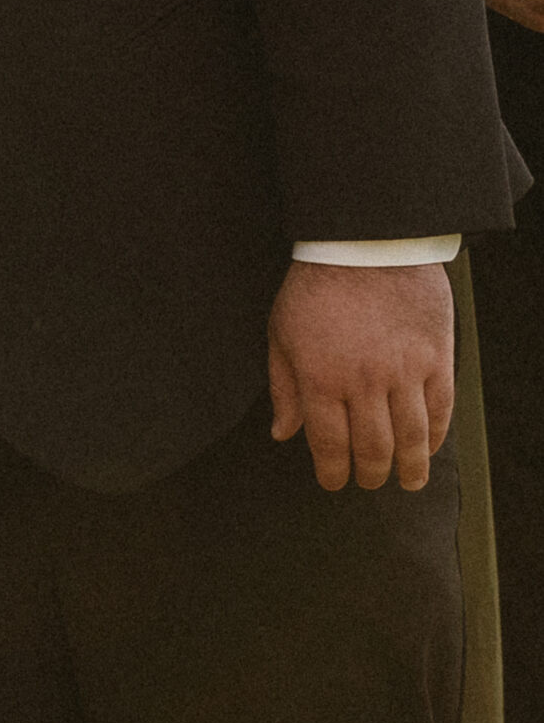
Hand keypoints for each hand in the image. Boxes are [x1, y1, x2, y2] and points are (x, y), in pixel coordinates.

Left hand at [267, 259, 453, 490]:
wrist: (364, 240)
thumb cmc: (315, 285)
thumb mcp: (281, 330)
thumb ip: (283, 386)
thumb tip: (282, 433)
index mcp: (320, 377)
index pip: (329, 445)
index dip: (332, 472)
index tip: (333, 482)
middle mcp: (363, 381)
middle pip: (373, 450)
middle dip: (369, 475)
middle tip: (368, 482)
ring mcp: (403, 371)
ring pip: (411, 439)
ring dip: (410, 468)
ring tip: (408, 481)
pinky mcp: (435, 358)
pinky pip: (440, 410)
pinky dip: (436, 436)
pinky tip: (428, 447)